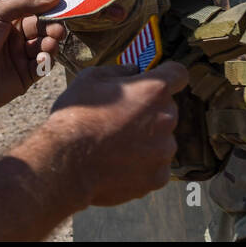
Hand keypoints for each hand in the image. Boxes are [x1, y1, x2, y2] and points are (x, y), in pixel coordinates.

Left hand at [0, 0, 66, 111]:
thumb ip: (24, 2)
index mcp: (9, 20)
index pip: (35, 9)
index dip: (48, 6)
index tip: (62, 3)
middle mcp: (17, 37)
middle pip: (44, 28)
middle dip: (53, 26)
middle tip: (58, 28)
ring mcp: (21, 57)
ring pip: (46, 46)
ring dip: (51, 43)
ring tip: (49, 43)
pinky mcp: (25, 77)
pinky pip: (43, 66)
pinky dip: (46, 60)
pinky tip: (40, 58)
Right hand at [44, 61, 188, 206]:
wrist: (67, 163)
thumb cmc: (76, 116)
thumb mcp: (90, 79)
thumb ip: (119, 71)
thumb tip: (134, 70)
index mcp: (154, 90)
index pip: (178, 73)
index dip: (167, 75)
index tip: (155, 81)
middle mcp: (166, 118)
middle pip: (166, 109)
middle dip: (148, 111)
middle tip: (120, 119)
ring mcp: (164, 150)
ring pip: (161, 139)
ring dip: (146, 140)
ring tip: (115, 146)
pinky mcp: (158, 176)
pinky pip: (155, 166)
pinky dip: (142, 165)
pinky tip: (118, 164)